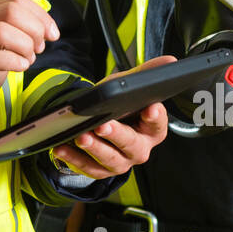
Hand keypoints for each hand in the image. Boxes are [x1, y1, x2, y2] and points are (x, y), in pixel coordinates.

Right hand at [0, 0, 58, 150]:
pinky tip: (18, 68)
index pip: (15, 0)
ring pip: (2, 29)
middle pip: (11, 10)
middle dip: (35, 29)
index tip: (51, 33)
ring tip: (27, 59)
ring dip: (25, 45)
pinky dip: (14, 62)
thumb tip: (43, 27)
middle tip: (39, 48)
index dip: (40, 15)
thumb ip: (12, 32)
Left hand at [49, 55, 173, 179]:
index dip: (154, 117)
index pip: (158, 124)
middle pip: (131, 144)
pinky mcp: (102, 171)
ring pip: (110, 159)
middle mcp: (139, 149)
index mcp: (152, 130)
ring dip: (94, 148)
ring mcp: (121, 162)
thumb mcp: (129, 88)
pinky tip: (61, 148)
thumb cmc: (119, 106)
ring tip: (81, 136)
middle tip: (103, 124)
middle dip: (117, 134)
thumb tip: (170, 60)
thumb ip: (147, 74)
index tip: (149, 108)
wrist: (100, 123)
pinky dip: (73, 158)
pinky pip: (88, 167)